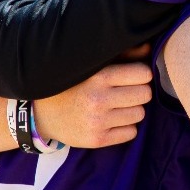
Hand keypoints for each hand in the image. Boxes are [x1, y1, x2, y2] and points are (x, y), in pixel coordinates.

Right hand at [31, 61, 151, 147]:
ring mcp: (97, 122)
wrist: (40, 114)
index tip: (132, 76)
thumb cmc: (72, 85)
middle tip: (124, 92)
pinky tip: (111, 121)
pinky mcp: (97, 140)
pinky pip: (131, 133)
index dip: (140, 74)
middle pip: (145, 94)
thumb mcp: (91, 66)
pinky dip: (125, 127)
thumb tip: (149, 49)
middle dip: (139, 92)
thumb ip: (122, 55)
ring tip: (116, 106)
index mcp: (98, 76)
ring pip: (140, 114)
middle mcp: (98, 99)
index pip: (143, 73)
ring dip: (132, 110)